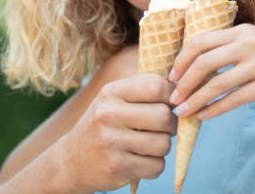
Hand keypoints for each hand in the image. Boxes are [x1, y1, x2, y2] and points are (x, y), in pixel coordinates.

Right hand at [55, 73, 176, 192]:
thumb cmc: (103, 124)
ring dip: (162, 147)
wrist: (71, 161)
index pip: (156, 86)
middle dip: (171, 125)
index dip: (172, 96)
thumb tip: (183, 87)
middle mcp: (108, 114)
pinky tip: (140, 161)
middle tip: (162, 129)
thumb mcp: (114, 98)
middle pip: (164, 117)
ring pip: (164, 143)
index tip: (171, 105)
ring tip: (147, 145)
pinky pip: (157, 166)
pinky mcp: (117, 168)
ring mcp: (111, 142)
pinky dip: (154, 165)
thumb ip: (144, 88)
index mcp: (111, 92)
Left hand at [168, 24, 254, 119]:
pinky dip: (214, 109)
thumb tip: (204, 62)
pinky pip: (233, 100)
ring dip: (194, 100)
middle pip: (203, 62)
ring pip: (215, 83)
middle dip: (182, 82)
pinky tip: (204, 116)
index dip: (181, 59)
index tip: (172, 75)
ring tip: (183, 111)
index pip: (201, 41)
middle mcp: (249, 45)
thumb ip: (236, 46)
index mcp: (244, 31)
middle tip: (172, 97)